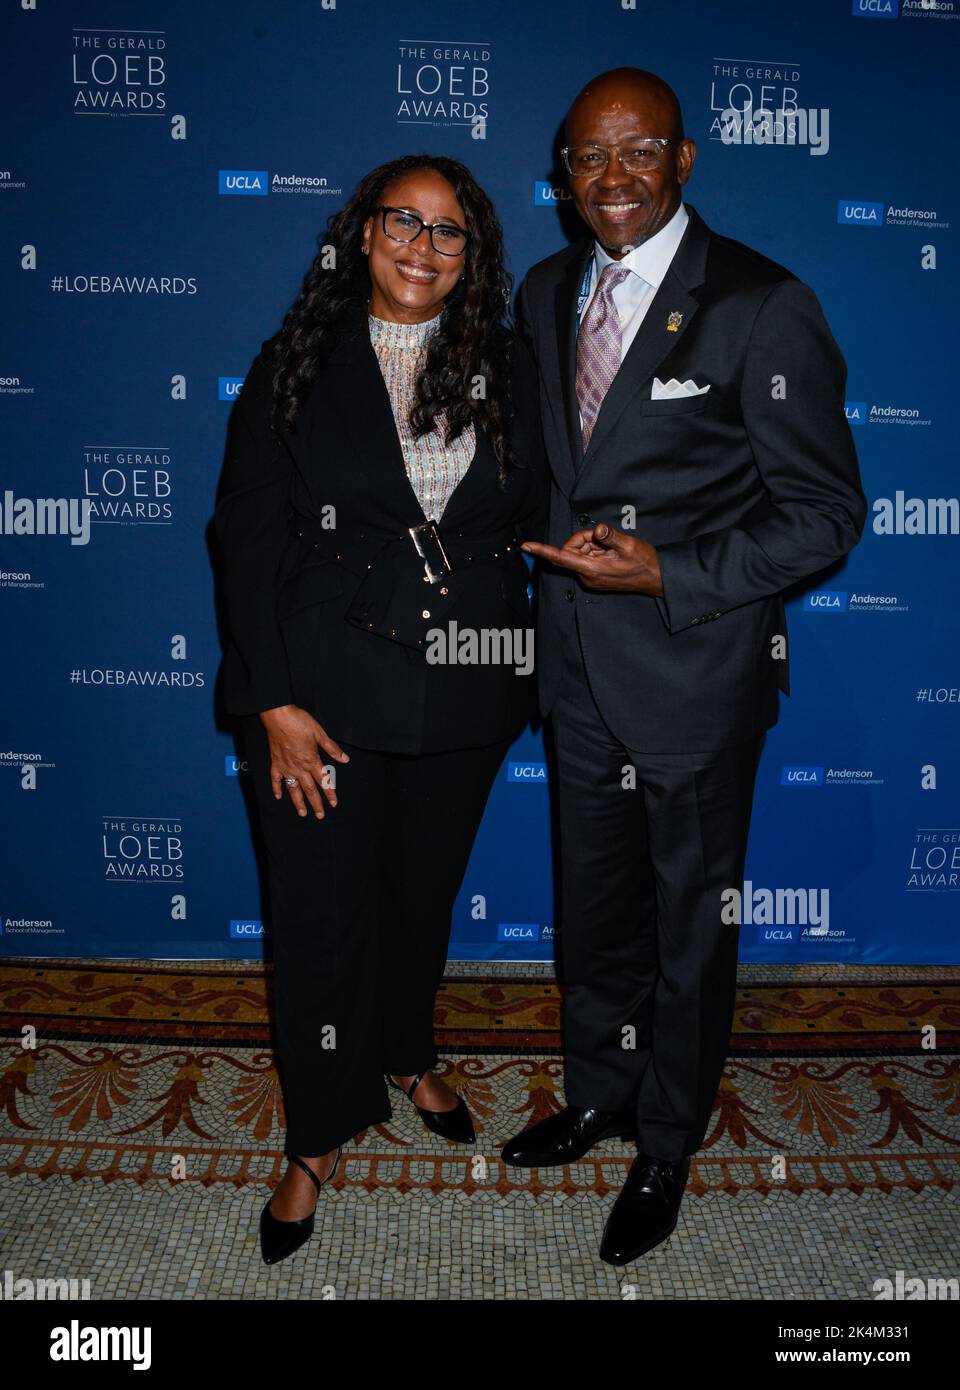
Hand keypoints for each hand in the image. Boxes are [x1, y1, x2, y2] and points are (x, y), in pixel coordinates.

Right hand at [258, 705, 348, 818]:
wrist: (279, 716)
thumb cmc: (300, 722)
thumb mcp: (320, 734)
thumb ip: (332, 748)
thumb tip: (345, 759)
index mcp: (312, 760)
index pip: (323, 781)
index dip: (330, 793)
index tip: (334, 803)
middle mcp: (299, 767)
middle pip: (309, 789)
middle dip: (316, 803)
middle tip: (320, 816)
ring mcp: (286, 767)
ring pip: (293, 789)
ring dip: (298, 802)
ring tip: (302, 813)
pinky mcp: (275, 763)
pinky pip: (275, 779)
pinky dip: (276, 788)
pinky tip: (278, 796)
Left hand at [521, 523, 662, 595]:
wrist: (655, 578)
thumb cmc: (644, 563)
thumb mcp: (630, 546)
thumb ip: (611, 537)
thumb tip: (598, 530)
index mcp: (592, 569)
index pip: (561, 557)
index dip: (542, 550)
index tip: (526, 546)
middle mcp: (587, 576)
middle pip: (570, 550)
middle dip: (583, 539)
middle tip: (604, 537)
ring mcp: (590, 577)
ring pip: (579, 553)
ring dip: (591, 545)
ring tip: (612, 547)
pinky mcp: (594, 576)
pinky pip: (586, 558)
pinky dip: (595, 551)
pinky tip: (610, 552)